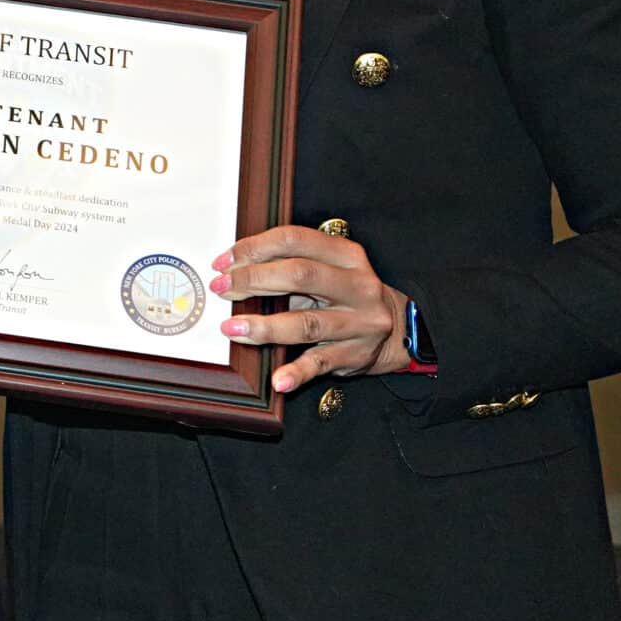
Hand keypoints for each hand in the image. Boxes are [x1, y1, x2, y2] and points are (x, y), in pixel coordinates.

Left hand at [212, 226, 411, 394]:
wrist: (399, 328)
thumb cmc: (346, 292)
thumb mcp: (328, 268)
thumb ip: (290, 263)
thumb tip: (232, 269)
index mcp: (346, 255)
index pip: (294, 240)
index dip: (254, 248)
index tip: (223, 261)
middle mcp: (357, 286)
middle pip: (299, 276)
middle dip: (253, 281)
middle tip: (221, 290)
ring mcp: (359, 322)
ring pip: (306, 323)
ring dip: (265, 327)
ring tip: (232, 329)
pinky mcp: (356, 355)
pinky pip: (321, 363)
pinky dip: (297, 372)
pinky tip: (278, 379)